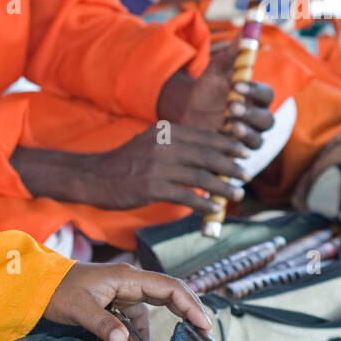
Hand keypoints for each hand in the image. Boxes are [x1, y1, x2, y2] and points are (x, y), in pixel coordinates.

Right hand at [15, 123, 251, 214]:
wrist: (94, 177)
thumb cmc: (125, 162)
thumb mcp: (150, 141)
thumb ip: (175, 143)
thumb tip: (207, 151)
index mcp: (166, 130)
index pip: (205, 136)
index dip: (228, 145)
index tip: (244, 153)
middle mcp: (164, 145)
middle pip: (208, 155)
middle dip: (231, 166)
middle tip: (246, 175)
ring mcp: (158, 166)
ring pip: (201, 176)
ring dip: (222, 187)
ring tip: (236, 194)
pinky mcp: (152, 188)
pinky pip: (186, 196)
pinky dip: (203, 204)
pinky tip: (213, 209)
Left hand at [43, 262, 211, 340]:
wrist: (39, 284)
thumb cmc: (58, 290)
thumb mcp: (79, 309)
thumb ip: (102, 325)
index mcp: (127, 277)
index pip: (169, 287)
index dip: (190, 305)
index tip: (204, 325)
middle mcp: (130, 280)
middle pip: (169, 293)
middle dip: (188, 311)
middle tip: (204, 334)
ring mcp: (123, 289)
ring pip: (154, 304)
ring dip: (165, 323)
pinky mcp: (115, 299)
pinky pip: (138, 313)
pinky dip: (143, 329)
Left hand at [156, 41, 274, 146]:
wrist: (185, 117)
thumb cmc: (205, 92)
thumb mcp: (215, 71)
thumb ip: (231, 54)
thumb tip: (245, 30)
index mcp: (255, 98)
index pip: (266, 94)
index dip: (254, 90)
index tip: (237, 84)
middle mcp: (256, 119)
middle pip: (267, 120)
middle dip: (251, 114)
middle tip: (232, 107)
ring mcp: (247, 138)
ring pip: (257, 140)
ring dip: (246, 133)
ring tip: (228, 125)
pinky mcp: (235, 154)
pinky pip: (243, 157)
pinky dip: (234, 150)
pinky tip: (220, 143)